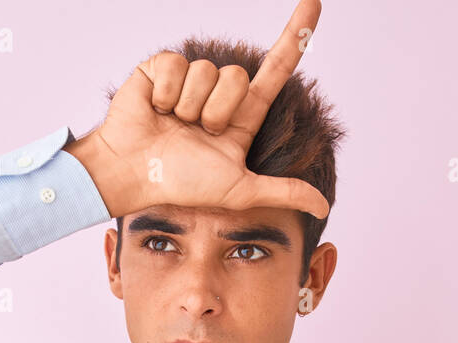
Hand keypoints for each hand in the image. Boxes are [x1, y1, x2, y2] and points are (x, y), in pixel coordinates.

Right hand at [65, 0, 328, 219]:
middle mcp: (217, 94)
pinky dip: (166, 94)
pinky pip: (178, 65)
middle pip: (237, 76)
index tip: (314, 2)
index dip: (296, 36)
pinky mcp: (161, 69)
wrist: (133, 175)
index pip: (275, 71)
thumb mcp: (239, 191)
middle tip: (197, 133)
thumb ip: (282, 192)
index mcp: (240, 116)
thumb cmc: (183, 185)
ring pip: (208, 70)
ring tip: (172, 125)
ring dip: (190, 106)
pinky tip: (155, 111)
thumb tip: (323, 207)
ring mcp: (188, 80)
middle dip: (218, 109)